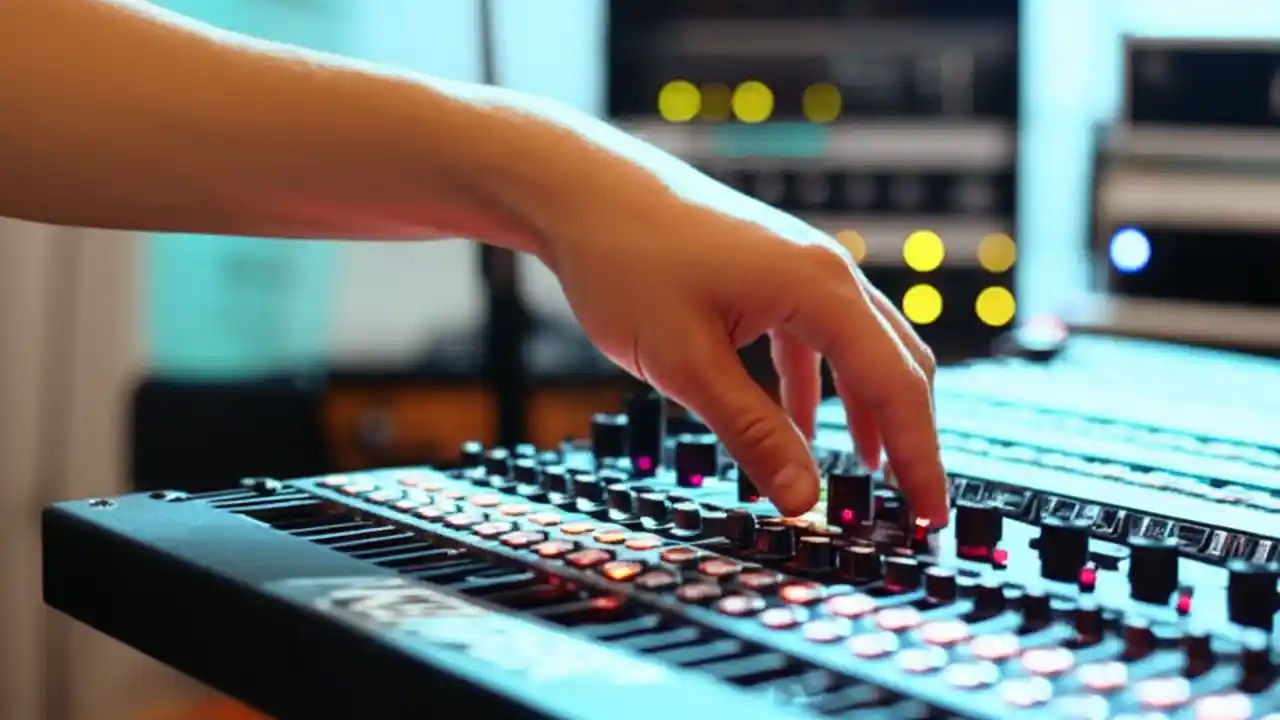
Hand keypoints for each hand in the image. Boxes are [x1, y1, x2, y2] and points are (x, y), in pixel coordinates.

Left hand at [544, 173, 947, 523]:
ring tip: (867, 474)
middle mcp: (825, 271)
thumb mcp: (686, 364)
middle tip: (912, 506)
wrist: (584, 191)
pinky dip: (819, 386)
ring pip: (861, 349)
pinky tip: (801, 428)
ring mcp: (800, 267)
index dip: (919, 457)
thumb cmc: (627, 261)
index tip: (931, 516)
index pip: (897, 385)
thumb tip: (802, 499)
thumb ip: (752, 433)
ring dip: (868, 411)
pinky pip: (816, 337)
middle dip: (909, 437)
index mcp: (820, 288)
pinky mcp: (770, 273)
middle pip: (897, 364)